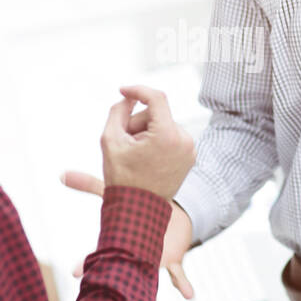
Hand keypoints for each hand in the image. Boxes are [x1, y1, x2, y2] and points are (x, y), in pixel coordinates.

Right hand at [62, 85, 198, 294]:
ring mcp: (190, 149)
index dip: (137, 90)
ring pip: (162, 126)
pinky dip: (155, 142)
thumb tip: (128, 98)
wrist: (138, 211)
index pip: (156, 98)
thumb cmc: (122, 178)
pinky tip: (146, 159)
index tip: (122, 91)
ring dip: (145, 134)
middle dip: (137, 124)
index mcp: (168, 136)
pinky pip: (169, 137)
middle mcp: (185, 140)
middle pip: (156, 114)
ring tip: (135, 156)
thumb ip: (117, 111)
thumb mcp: (110, 140)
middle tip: (125, 144)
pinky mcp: (190, 156)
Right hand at [62, 175, 197, 299]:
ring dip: (147, 280)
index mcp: (120, 241)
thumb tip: (62, 174)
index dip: (86, 264)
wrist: (171, 220)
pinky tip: (189, 294)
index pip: (101, 252)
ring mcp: (153, 260)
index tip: (75, 273)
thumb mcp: (115, 196)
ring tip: (142, 296)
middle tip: (102, 289)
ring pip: (149, 272)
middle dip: (112, 277)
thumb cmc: (138, 210)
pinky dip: (182, 283)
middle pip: (121, 268)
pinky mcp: (173, 260)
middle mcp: (135, 255)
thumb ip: (89, 185)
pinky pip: (178, 273)